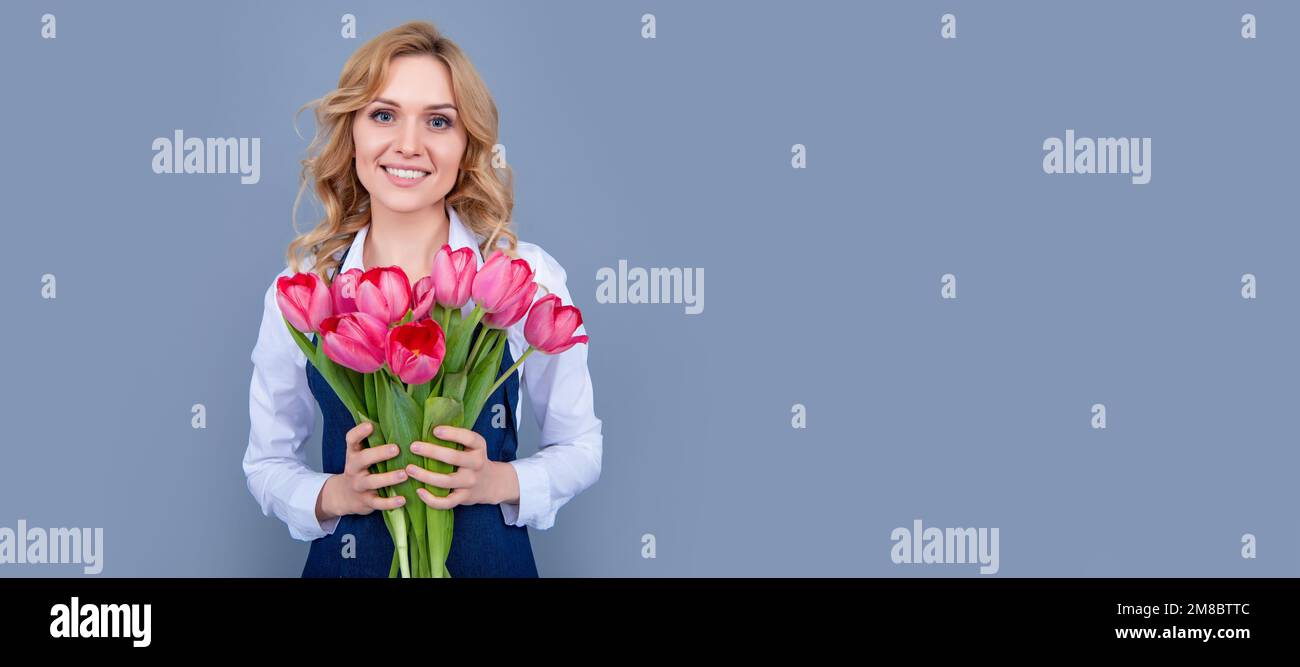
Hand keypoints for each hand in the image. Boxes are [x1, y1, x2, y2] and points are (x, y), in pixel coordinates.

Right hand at [316, 421, 407, 523]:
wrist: (343, 496)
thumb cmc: (361, 470)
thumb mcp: (360, 455)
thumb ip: (374, 442)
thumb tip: (399, 419)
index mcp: (353, 454)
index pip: (351, 440)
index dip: (359, 432)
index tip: (370, 425)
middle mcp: (354, 469)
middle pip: (362, 459)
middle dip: (379, 453)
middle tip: (396, 448)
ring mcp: (360, 486)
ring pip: (372, 482)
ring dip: (388, 478)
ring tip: (404, 474)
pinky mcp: (367, 502)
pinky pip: (379, 503)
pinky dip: (390, 502)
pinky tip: (403, 499)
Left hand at [405, 426, 519, 508]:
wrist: (491, 483)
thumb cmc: (473, 459)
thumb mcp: (473, 446)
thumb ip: (457, 438)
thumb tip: (427, 426)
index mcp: (479, 447)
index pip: (468, 438)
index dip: (452, 433)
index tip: (434, 430)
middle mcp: (476, 464)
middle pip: (453, 458)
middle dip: (431, 451)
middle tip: (413, 447)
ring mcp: (470, 483)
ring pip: (446, 481)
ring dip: (425, 475)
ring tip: (409, 469)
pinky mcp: (463, 498)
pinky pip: (446, 502)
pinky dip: (431, 499)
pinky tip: (419, 491)